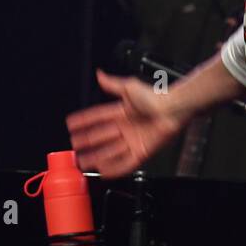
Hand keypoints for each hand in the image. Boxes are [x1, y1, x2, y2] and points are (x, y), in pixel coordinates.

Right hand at [65, 70, 185, 176]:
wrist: (174, 109)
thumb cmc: (156, 97)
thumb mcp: (130, 87)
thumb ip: (113, 84)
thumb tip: (100, 74)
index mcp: (122, 113)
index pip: (97, 119)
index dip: (84, 122)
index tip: (71, 125)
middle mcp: (126, 128)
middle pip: (101, 138)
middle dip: (86, 144)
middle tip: (73, 147)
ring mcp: (133, 141)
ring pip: (110, 152)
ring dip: (95, 158)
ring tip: (82, 161)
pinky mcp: (142, 152)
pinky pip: (126, 163)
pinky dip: (114, 169)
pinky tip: (103, 171)